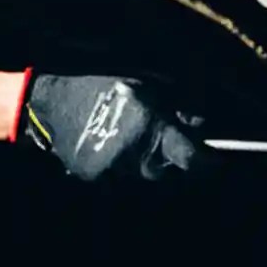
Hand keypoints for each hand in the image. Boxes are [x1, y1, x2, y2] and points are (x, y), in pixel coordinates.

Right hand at [14, 71, 203, 180]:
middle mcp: (133, 149)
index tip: (215, 162)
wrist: (51, 102)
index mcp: (148, 124)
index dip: (206, 162)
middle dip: (169, 159)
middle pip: (167, 170)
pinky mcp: (96, 176)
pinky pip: (121, 179)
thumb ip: (178, 108)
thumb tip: (203, 127)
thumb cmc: (104, 89)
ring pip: (144, 176)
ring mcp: (113, 166)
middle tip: (161, 141)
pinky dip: (123, 167)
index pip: (190, 157)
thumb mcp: (145, 86)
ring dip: (145, 162)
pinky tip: (111, 147)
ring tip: (130, 139)